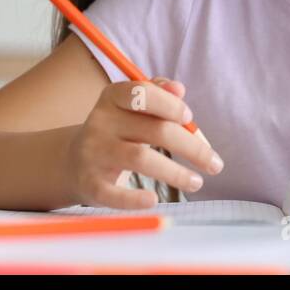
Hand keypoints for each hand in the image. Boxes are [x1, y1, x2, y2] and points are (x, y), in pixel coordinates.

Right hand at [62, 76, 222, 208]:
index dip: (170, 104)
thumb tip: (179, 89)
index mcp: (113, 98)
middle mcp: (100, 122)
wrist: (73, 162)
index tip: (189, 117)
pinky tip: (153, 201)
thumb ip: (159, 93)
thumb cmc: (119, 130)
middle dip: (191, 147)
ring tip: (197, 182)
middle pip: (154, 131)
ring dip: (175, 173)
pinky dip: (133, 199)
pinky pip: (113, 193)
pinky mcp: (89, 183)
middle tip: (215, 164)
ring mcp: (93, 153)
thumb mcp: (134, 107)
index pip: (141, 93)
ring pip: (140, 159)